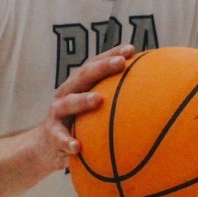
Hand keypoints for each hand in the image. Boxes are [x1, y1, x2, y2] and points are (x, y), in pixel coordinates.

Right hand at [33, 44, 134, 171]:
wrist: (46, 147)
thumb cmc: (78, 122)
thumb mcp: (92, 108)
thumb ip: (113, 98)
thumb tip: (151, 94)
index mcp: (78, 84)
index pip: (95, 64)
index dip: (111, 54)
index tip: (131, 49)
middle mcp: (67, 93)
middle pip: (83, 76)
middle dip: (102, 67)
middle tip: (121, 63)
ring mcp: (57, 113)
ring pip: (68, 103)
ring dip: (82, 100)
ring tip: (97, 99)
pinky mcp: (52, 134)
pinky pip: (59, 137)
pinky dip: (67, 141)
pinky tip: (77, 147)